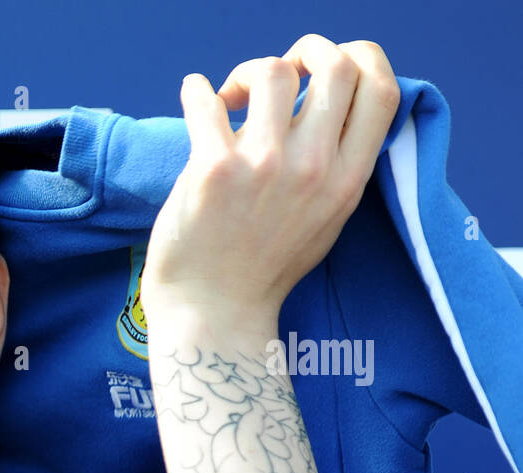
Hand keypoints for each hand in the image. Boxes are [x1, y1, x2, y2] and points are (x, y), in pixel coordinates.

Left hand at [140, 35, 400, 325]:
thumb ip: (337, 167)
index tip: (327, 68)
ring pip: (273, 71)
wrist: (213, 314)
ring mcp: (263, 167)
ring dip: (249, 73)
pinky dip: (196, 88)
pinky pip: (206, 101)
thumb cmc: (262, 269)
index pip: (382, 88)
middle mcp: (312, 169)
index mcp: (347, 180)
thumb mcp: (325, 220)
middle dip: (308, 52)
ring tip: (231, 100)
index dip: (361, 58)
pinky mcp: (212, 170)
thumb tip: (332, 107)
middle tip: (278, 75)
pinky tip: (195, 97)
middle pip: (336, 66)